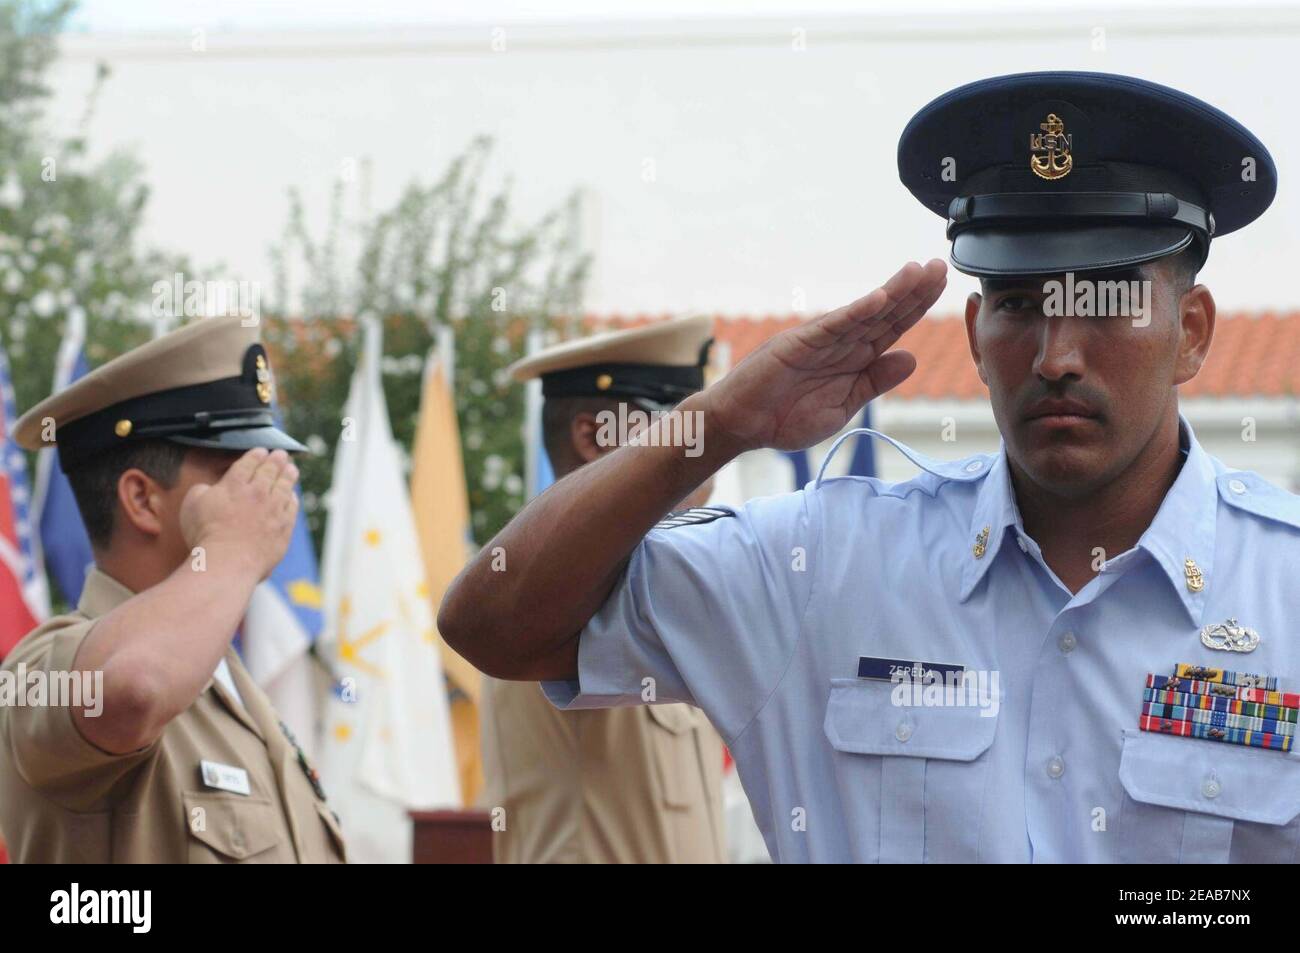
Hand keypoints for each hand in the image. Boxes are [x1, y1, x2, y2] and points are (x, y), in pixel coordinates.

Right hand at [179, 447, 299, 580]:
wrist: (228, 561)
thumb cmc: (205, 534)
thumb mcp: (192, 504)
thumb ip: (203, 490)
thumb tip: (211, 489)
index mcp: (235, 484)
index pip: (248, 463)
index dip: (256, 455)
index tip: (261, 451)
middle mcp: (258, 493)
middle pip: (270, 471)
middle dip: (276, 460)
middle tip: (281, 454)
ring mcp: (274, 510)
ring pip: (285, 486)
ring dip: (289, 475)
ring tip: (291, 469)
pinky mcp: (284, 527)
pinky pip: (292, 507)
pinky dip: (292, 498)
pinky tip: (292, 496)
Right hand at [701, 260, 946, 452]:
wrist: (742, 426)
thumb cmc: (785, 418)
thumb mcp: (842, 406)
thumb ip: (874, 382)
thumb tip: (911, 358)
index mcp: (853, 360)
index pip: (891, 328)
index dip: (916, 307)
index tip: (941, 285)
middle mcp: (840, 344)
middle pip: (883, 314)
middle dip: (912, 291)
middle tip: (938, 266)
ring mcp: (820, 341)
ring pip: (863, 314)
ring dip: (891, 293)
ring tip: (917, 271)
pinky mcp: (799, 343)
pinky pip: (834, 326)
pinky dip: (857, 313)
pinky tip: (879, 299)